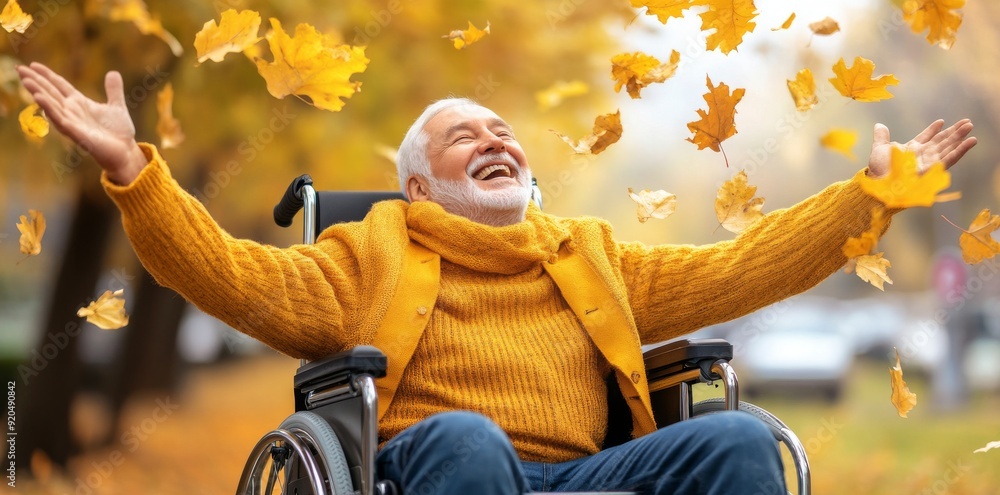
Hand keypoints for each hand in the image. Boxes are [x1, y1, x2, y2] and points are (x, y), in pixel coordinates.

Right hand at [17, 62, 146, 184]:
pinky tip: (39, 98)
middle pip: (50, 92)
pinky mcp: (76, 133)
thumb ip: (113, 90)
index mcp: (79, 103)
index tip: (33, 64)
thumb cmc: (118, 132)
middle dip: (35, 80)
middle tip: (19, 68)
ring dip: (38, 92)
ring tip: (26, 80)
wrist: (125, 152)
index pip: (59, 85)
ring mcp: (72, 122)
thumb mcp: (117, 106)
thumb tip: (113, 72)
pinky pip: (60, 119)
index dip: (47, 75)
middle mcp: (72, 111)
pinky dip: (49, 109)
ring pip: (51, 104)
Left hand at [867, 119, 976, 177]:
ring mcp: (929, 161)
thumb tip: (879, 125)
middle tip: (967, 121)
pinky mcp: (934, 168)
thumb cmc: (879, 169)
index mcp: (911, 150)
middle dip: (954, 132)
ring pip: (948, 147)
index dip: (933, 130)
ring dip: (960, 138)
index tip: (941, 121)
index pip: (926, 137)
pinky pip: (950, 158)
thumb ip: (881, 136)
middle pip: (941, 141)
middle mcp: (923, 155)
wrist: (880, 182)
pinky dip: (960, 150)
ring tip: (970, 126)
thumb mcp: (879, 148)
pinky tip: (970, 141)